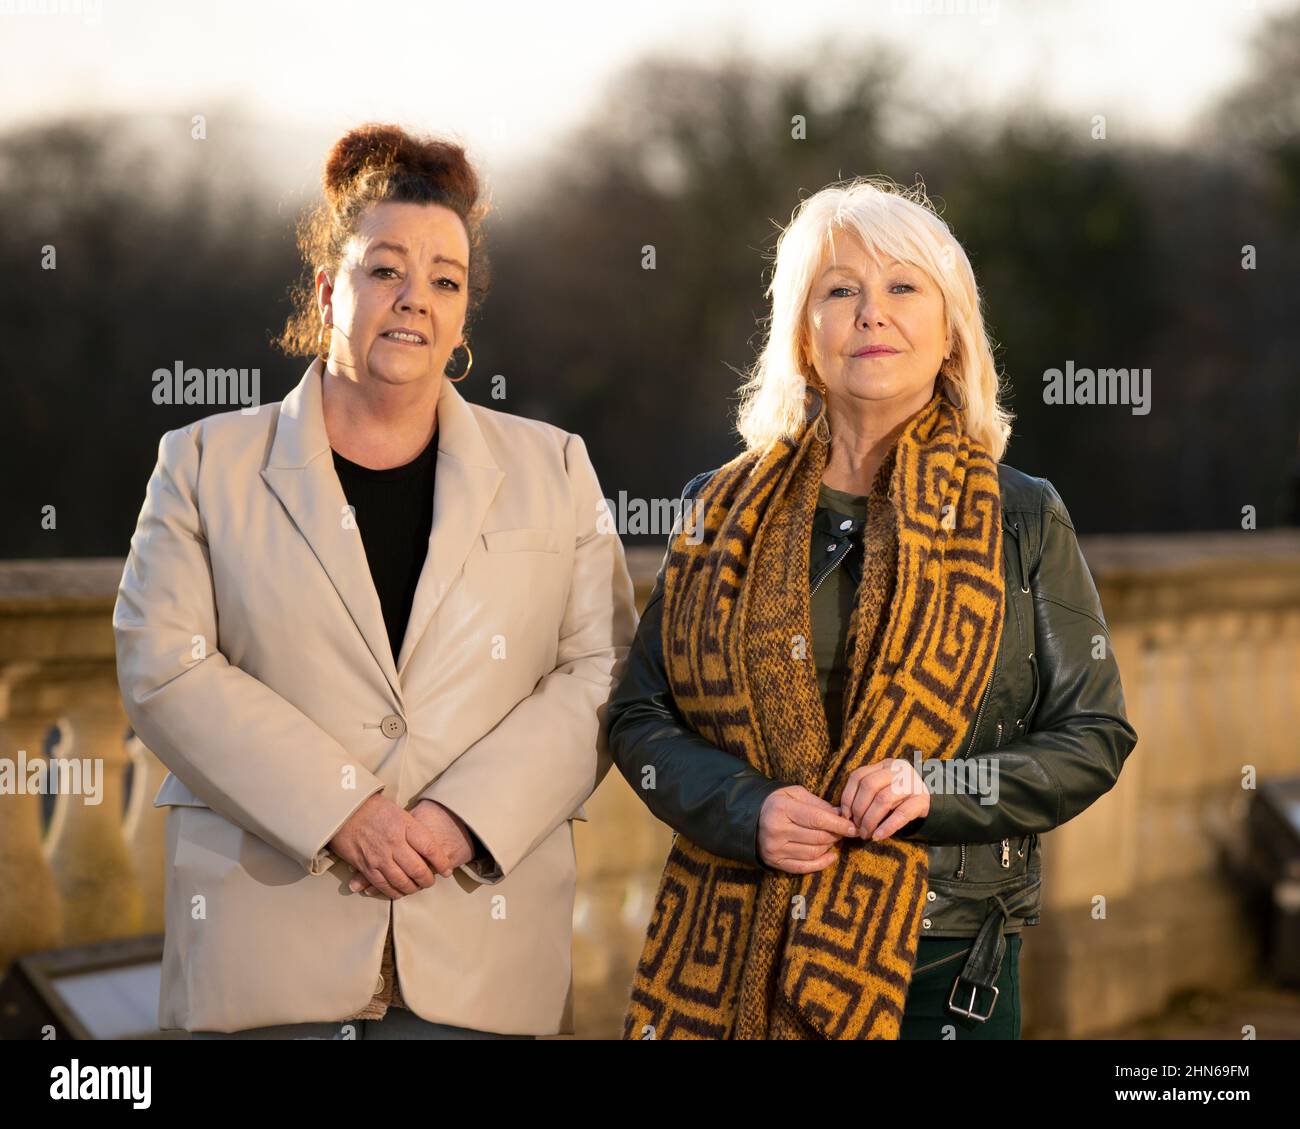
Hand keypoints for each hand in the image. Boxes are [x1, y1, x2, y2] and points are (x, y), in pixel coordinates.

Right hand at [347, 799, 477, 897]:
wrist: (344, 809)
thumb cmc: (375, 808)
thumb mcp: (399, 812)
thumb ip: (413, 830)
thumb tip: (430, 849)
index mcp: (405, 826)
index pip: (430, 848)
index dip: (441, 862)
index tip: (447, 870)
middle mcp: (394, 843)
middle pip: (418, 869)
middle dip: (428, 880)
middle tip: (431, 881)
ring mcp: (379, 856)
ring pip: (402, 881)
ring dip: (412, 888)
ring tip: (418, 887)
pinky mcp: (366, 866)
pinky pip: (383, 885)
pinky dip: (394, 892)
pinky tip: (400, 892)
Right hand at [756, 785, 858, 872]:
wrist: (749, 817)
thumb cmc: (776, 802)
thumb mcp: (795, 794)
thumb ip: (818, 804)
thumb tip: (841, 815)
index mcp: (782, 809)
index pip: (817, 819)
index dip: (838, 824)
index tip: (853, 827)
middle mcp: (777, 830)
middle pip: (817, 838)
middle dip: (836, 835)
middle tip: (844, 831)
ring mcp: (775, 848)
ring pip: (813, 853)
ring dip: (829, 847)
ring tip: (833, 839)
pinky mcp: (774, 862)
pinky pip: (803, 867)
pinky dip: (821, 864)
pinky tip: (830, 856)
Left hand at [838, 759, 930, 841]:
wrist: (930, 801)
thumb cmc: (899, 797)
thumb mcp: (882, 789)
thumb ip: (864, 795)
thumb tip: (842, 814)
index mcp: (885, 764)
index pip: (858, 776)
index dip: (847, 797)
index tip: (845, 815)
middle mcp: (898, 769)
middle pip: (869, 786)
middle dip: (858, 809)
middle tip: (856, 827)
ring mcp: (912, 783)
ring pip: (883, 799)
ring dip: (870, 820)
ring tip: (866, 833)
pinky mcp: (922, 800)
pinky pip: (902, 814)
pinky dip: (887, 827)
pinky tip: (879, 836)